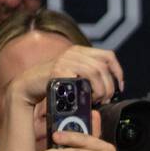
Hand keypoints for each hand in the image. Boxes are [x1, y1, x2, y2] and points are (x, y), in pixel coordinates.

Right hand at [9, 44, 124, 109]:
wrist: (28, 87)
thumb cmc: (54, 85)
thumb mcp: (76, 76)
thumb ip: (90, 76)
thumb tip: (112, 86)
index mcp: (80, 51)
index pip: (108, 56)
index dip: (118, 71)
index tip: (121, 87)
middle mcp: (73, 52)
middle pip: (103, 67)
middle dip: (109, 86)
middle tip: (105, 99)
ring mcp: (65, 59)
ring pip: (95, 72)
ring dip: (100, 89)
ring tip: (96, 99)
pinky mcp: (58, 70)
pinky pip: (81, 78)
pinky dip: (88, 90)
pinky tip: (86, 98)